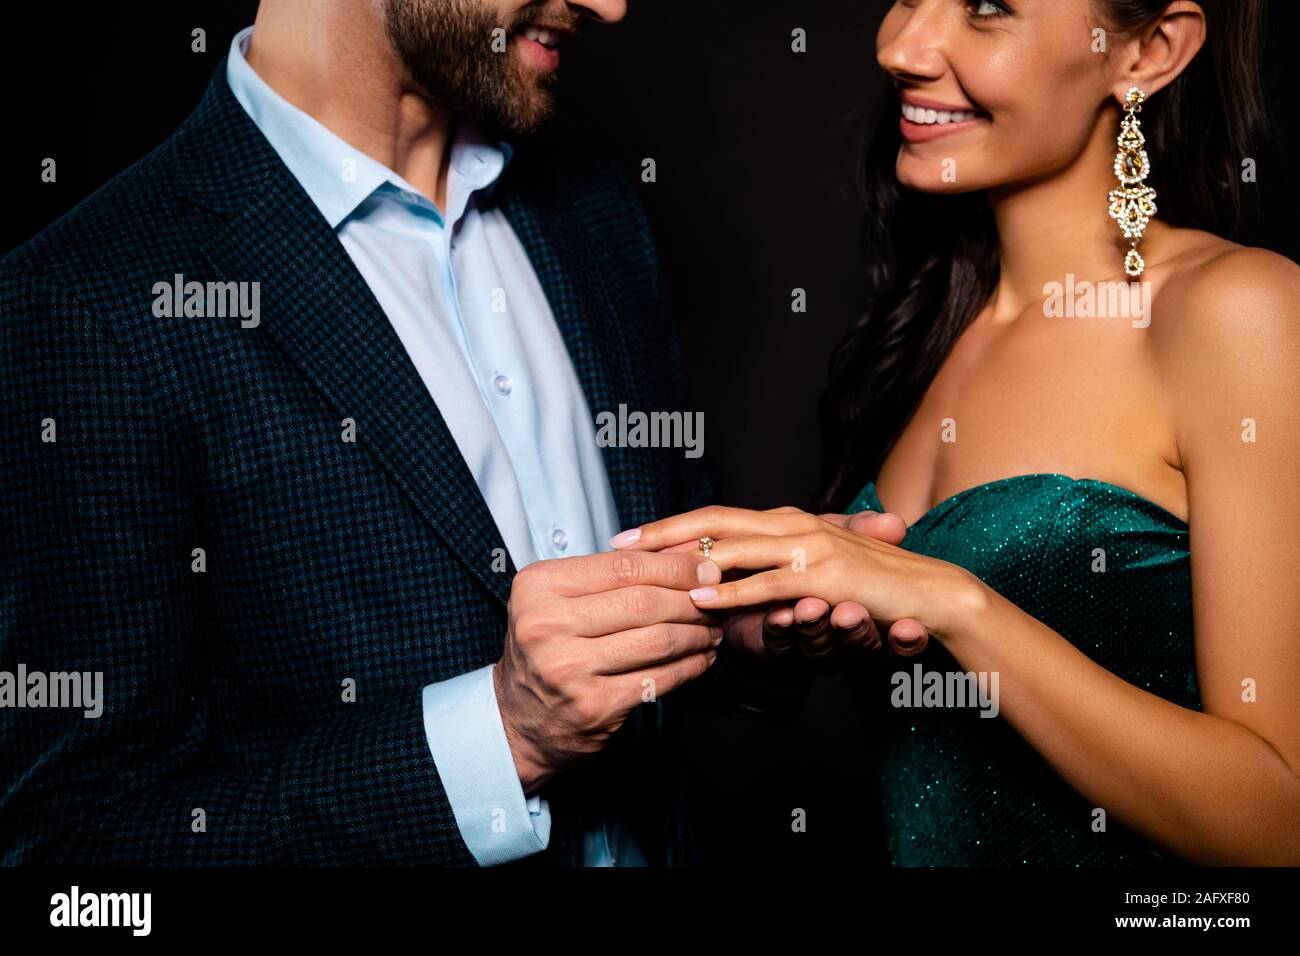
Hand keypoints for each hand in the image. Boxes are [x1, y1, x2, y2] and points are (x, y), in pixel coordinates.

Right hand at [493, 550, 722, 792]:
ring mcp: (569, 669)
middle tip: (716, 598)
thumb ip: (607, 576)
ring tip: (712, 628)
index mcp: (538, 587)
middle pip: (644, 602)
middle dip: (692, 598)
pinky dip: (690, 666)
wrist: (517, 720)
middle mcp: (547, 625)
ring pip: (658, 640)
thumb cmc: (548, 648)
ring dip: (697, 633)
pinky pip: (659, 678)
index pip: (623, 566)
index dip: (673, 565)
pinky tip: (701, 657)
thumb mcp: (557, 600)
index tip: (705, 567)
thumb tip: (683, 556)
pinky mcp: (594, 705)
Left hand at [612, 506, 986, 647]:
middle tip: (618, 545)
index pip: (718, 517)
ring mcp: (809, 547)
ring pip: (735, 548)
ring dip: (688, 560)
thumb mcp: (811, 570)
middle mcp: (792, 524)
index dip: (673, 525)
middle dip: (664, 533)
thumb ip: (772, 566)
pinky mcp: (824, 576)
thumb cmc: (867, 585)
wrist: (928, 593)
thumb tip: (723, 573)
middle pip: (715, 522)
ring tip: (647, 570)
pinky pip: (767, 584)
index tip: (630, 537)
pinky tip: (701, 602)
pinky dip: (730, 592)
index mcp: (786, 521)